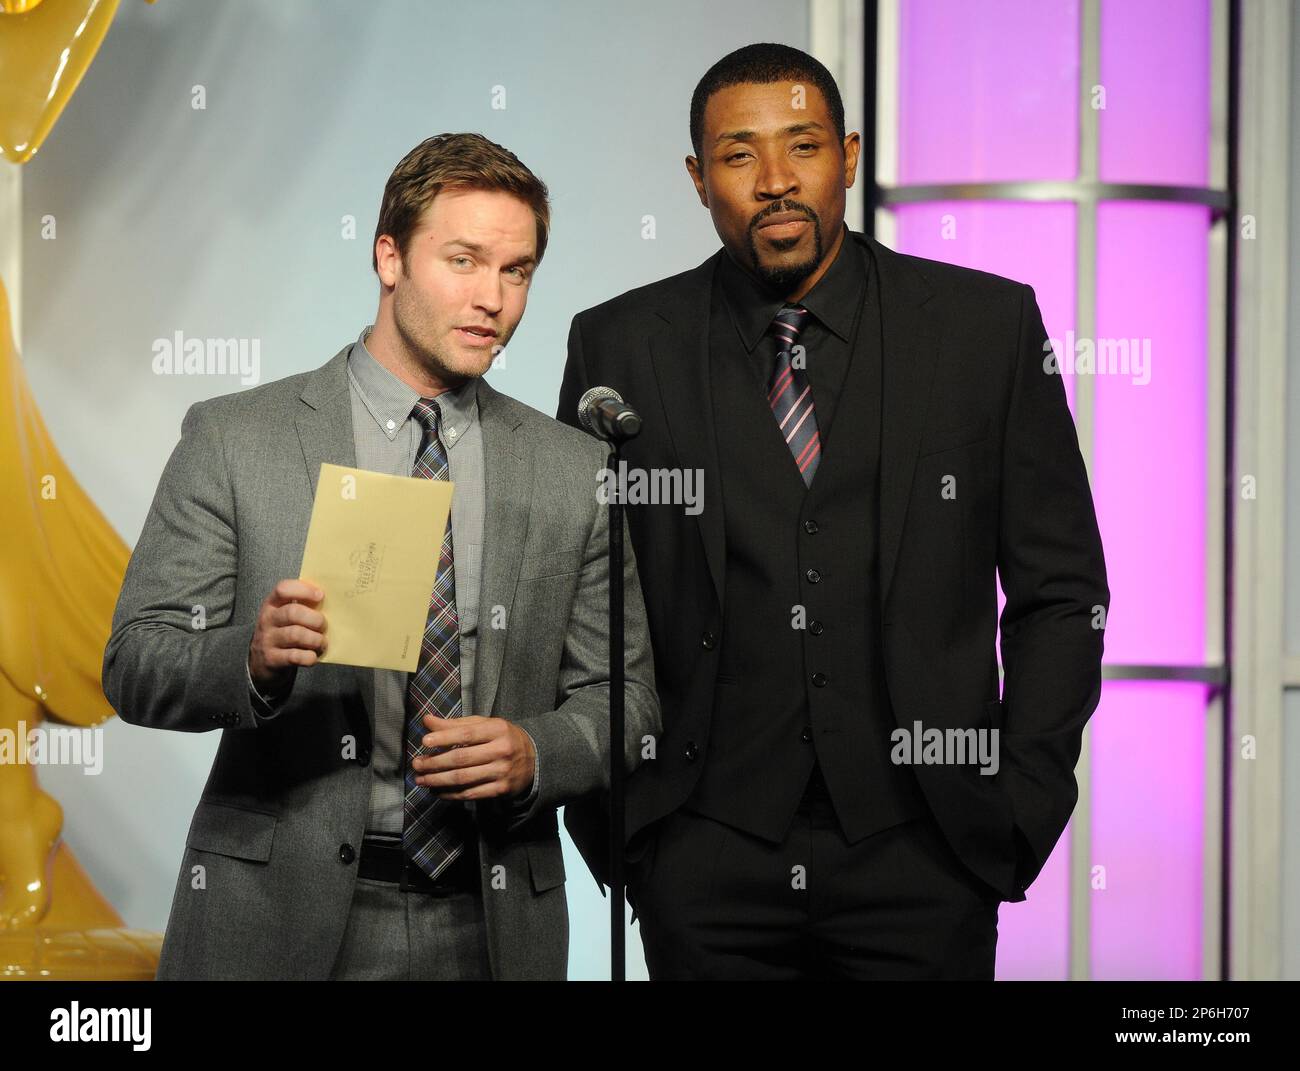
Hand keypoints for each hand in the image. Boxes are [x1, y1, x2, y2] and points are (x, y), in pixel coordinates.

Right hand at [248, 579, 326, 694]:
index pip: (282, 589)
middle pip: (292, 612)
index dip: (303, 590)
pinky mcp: (271, 659)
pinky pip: (295, 656)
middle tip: (323, 626)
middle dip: (315, 619)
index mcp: (272, 604)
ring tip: (321, 642)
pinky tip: (313, 656)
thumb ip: (303, 606)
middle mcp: (267, 620)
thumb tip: (332, 601)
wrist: (261, 662)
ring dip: (315, 639)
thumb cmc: (283, 632)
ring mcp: (267, 640)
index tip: (320, 596)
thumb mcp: (286, 616)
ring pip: (295, 635)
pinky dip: (309, 656)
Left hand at [411, 715, 535, 799]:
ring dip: (438, 780)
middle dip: (435, 763)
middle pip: (462, 758)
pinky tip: (437, 791)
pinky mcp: (501, 789)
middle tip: (416, 764)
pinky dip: (450, 794)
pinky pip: (471, 793)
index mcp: (498, 729)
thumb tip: (427, 721)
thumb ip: (455, 724)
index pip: (467, 733)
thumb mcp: (484, 725)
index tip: (425, 741)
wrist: (535, 759)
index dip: (444, 738)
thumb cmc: (502, 739)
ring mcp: (502, 772)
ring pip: (463, 778)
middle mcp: (502, 750)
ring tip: (421, 780)